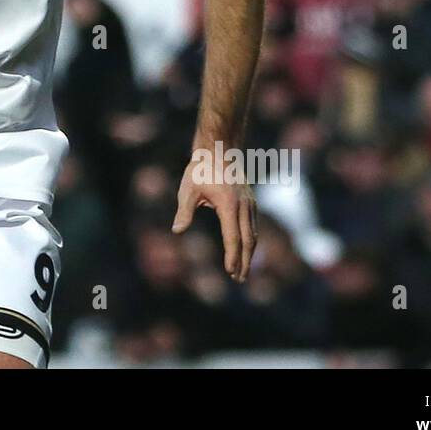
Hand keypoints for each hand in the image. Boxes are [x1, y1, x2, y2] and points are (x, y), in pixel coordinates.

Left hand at [172, 159, 257, 282]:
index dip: (232, 257)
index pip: (232, 237)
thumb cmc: (201, 169)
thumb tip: (177, 230)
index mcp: (229, 205)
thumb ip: (184, 211)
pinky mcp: (250, 202)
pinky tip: (245, 250)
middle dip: (244, 262)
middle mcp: (244, 206)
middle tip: (239, 280)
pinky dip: (250, 241)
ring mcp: (250, 204)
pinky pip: (253, 226)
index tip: (230, 272)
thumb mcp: (188, 189)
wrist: (219, 149)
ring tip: (242, 271)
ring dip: (249, 254)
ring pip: (253, 234)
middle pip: (248, 241)